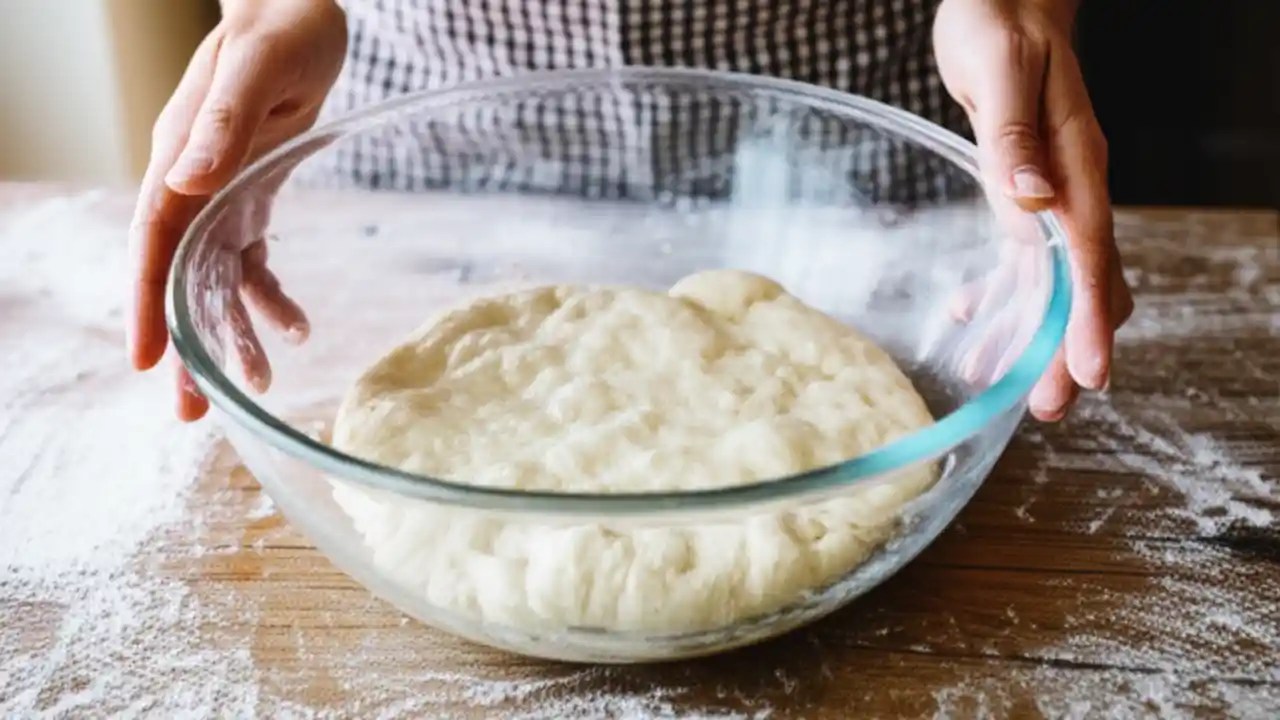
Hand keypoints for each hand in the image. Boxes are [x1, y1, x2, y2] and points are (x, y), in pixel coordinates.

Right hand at [127, 0, 345, 420]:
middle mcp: (192, 183)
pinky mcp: (252, 192)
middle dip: (185, 343)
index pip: (153, 241)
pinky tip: (297, 327)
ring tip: (256, 384)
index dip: (147, 303)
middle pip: (178, 275)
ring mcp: (220, 191)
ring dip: (230, 332)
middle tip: (195, 412)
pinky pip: (252, 257)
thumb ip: (222, 124)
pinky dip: (269, 297)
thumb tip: (188, 181)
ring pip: (215, 278)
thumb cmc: (281, 26)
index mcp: (179, 157)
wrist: (303, 5)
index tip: (149, 362)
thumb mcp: (257, 67)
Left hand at [933, 0, 1133, 420]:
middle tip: (1044, 407)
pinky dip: (1002, 294)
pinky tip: (971, 319)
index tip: (1089, 373)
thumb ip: (1015, 142)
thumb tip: (1034, 204)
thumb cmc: (1000, 25)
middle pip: (1080, 284)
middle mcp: (1070, 187)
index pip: (1089, 256)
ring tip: (1004, 384)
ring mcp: (1050, 192)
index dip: (1090, 319)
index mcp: (1076, 165)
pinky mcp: (1023, 188)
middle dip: (1066, 348)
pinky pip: (1021, 257)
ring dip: (1033, 335)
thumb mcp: (1001, 74)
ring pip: (1051, 282)